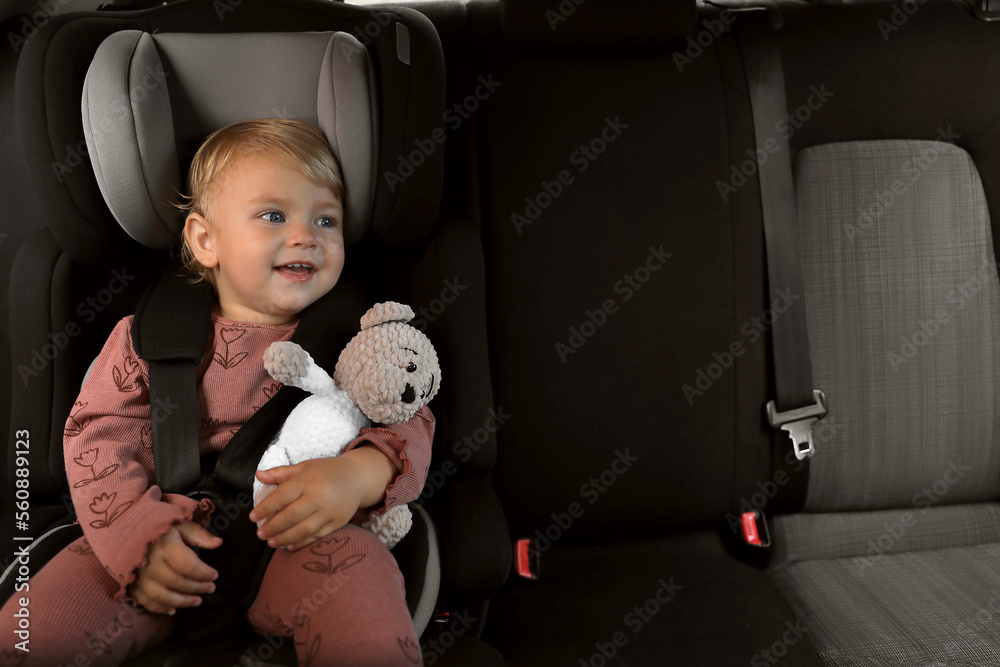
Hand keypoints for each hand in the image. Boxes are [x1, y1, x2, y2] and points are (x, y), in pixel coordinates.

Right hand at [128, 521, 220, 614]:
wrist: (126, 528)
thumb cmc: (159, 525)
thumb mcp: (180, 523)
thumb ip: (198, 534)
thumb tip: (218, 543)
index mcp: (164, 545)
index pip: (187, 564)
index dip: (203, 572)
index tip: (215, 575)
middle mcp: (150, 562)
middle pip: (177, 581)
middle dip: (197, 587)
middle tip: (211, 588)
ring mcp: (138, 575)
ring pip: (161, 595)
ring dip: (181, 601)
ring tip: (197, 601)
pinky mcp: (130, 583)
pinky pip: (145, 600)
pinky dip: (159, 608)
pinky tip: (173, 610)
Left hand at [250, 447, 393, 550]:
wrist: (358, 477)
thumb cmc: (326, 471)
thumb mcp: (304, 466)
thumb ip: (280, 472)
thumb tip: (257, 475)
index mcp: (307, 480)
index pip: (281, 496)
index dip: (264, 508)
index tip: (252, 517)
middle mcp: (318, 496)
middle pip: (290, 516)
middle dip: (272, 527)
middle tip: (260, 534)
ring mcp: (329, 511)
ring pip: (303, 530)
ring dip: (284, 539)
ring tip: (271, 543)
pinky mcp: (337, 522)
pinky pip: (316, 536)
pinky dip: (301, 543)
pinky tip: (289, 546)